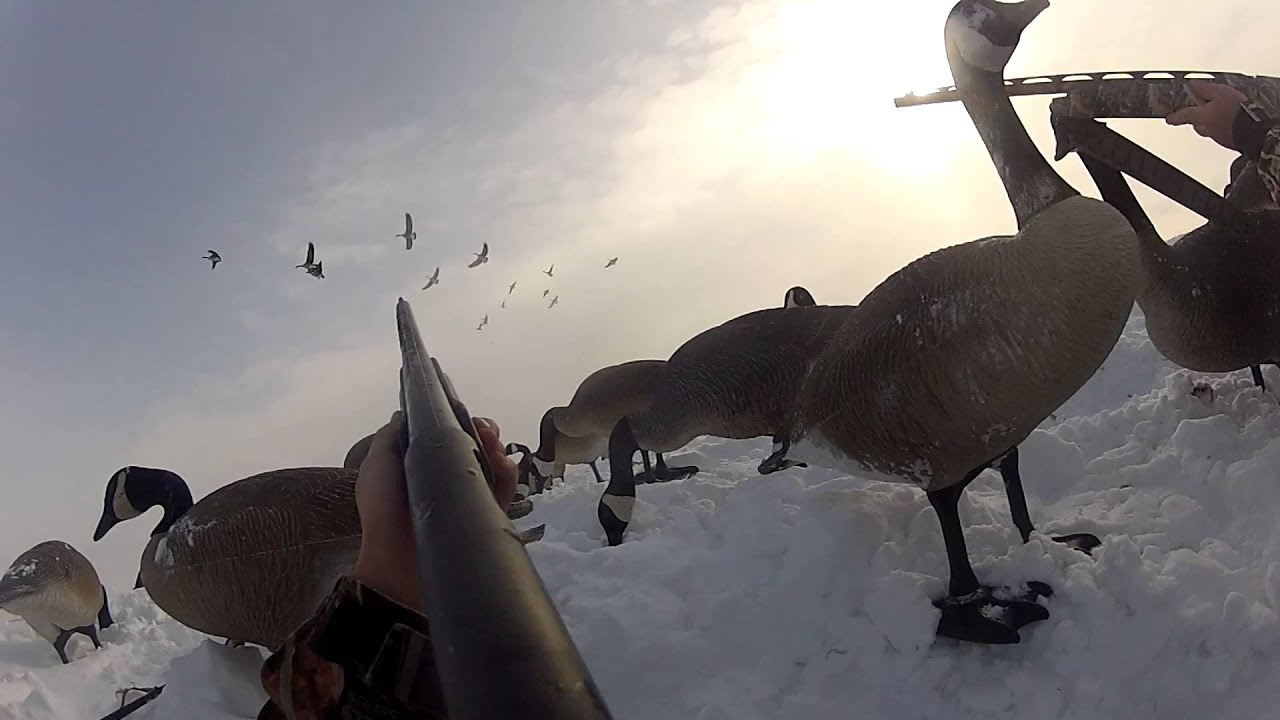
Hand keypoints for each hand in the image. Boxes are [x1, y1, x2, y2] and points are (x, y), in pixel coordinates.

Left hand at [352, 411, 518, 611]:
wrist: (396, 563)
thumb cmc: (382, 512)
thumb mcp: (376, 466)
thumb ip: (388, 437)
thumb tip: (403, 412)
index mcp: (424, 465)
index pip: (451, 436)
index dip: (461, 420)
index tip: (464, 412)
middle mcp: (449, 478)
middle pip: (478, 446)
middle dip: (486, 430)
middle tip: (485, 428)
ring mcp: (469, 498)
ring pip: (495, 466)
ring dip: (499, 447)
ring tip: (494, 442)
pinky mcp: (485, 517)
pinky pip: (504, 492)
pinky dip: (509, 474)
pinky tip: (504, 463)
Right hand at [1166, 79, 1248, 149]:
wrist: (1252, 134)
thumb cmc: (1231, 120)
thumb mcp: (1202, 116)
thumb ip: (1185, 115)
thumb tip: (1171, 117)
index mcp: (1215, 90)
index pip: (1192, 85)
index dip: (1181, 91)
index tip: (1171, 99)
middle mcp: (1223, 96)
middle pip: (1198, 101)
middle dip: (1191, 112)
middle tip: (1191, 120)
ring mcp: (1228, 107)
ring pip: (1205, 114)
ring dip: (1201, 123)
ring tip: (1206, 129)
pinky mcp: (1231, 118)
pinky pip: (1214, 122)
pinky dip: (1211, 128)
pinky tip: (1213, 132)